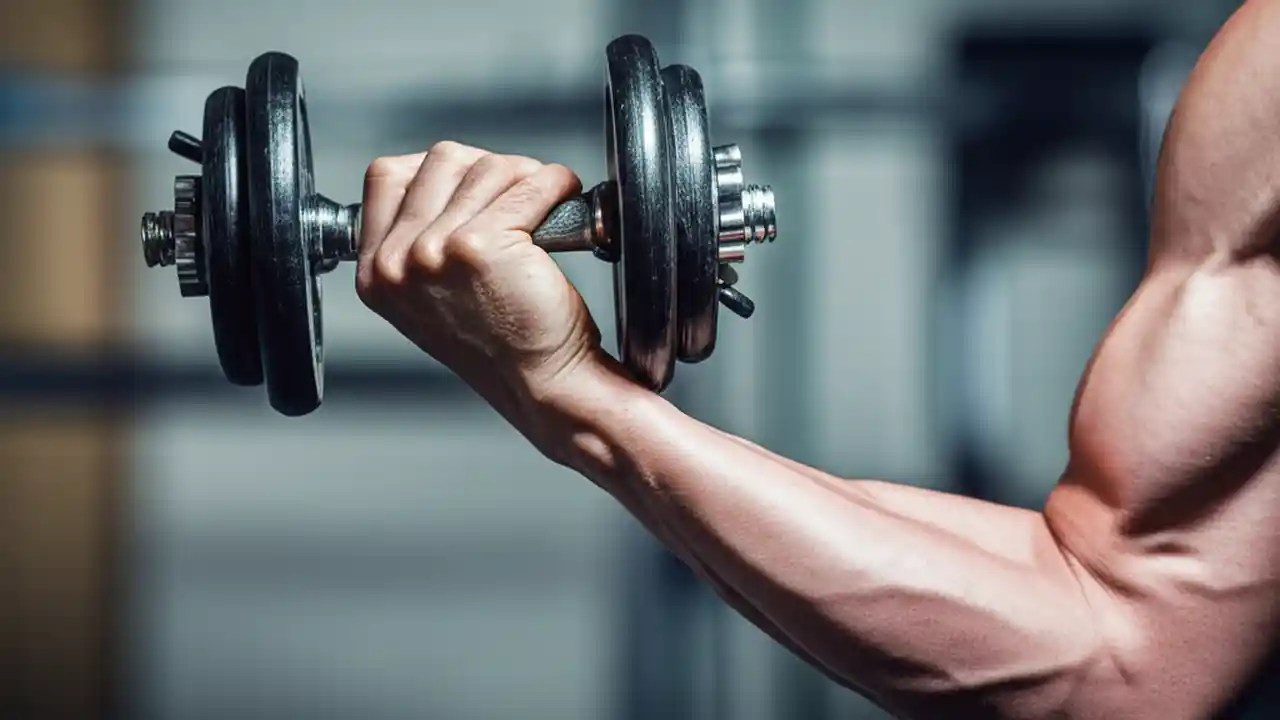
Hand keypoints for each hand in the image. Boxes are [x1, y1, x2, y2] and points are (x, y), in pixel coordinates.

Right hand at [355, 142, 606, 426]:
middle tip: (519, 198)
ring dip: (526, 178)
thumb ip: (418, 237)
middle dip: (490, 170)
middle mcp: (396, 262)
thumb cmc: (504, 342)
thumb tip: (445, 173)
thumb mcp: (431, 293)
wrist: (543, 384)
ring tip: (542, 210)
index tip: (476, 188)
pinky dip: (555, 184)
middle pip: (442, 160)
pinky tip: (562, 200)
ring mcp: (433, 252)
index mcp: (376, 272)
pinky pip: (527, 184)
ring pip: (487, 167)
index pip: (387, 175)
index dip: (441, 171)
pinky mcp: (480, 247)